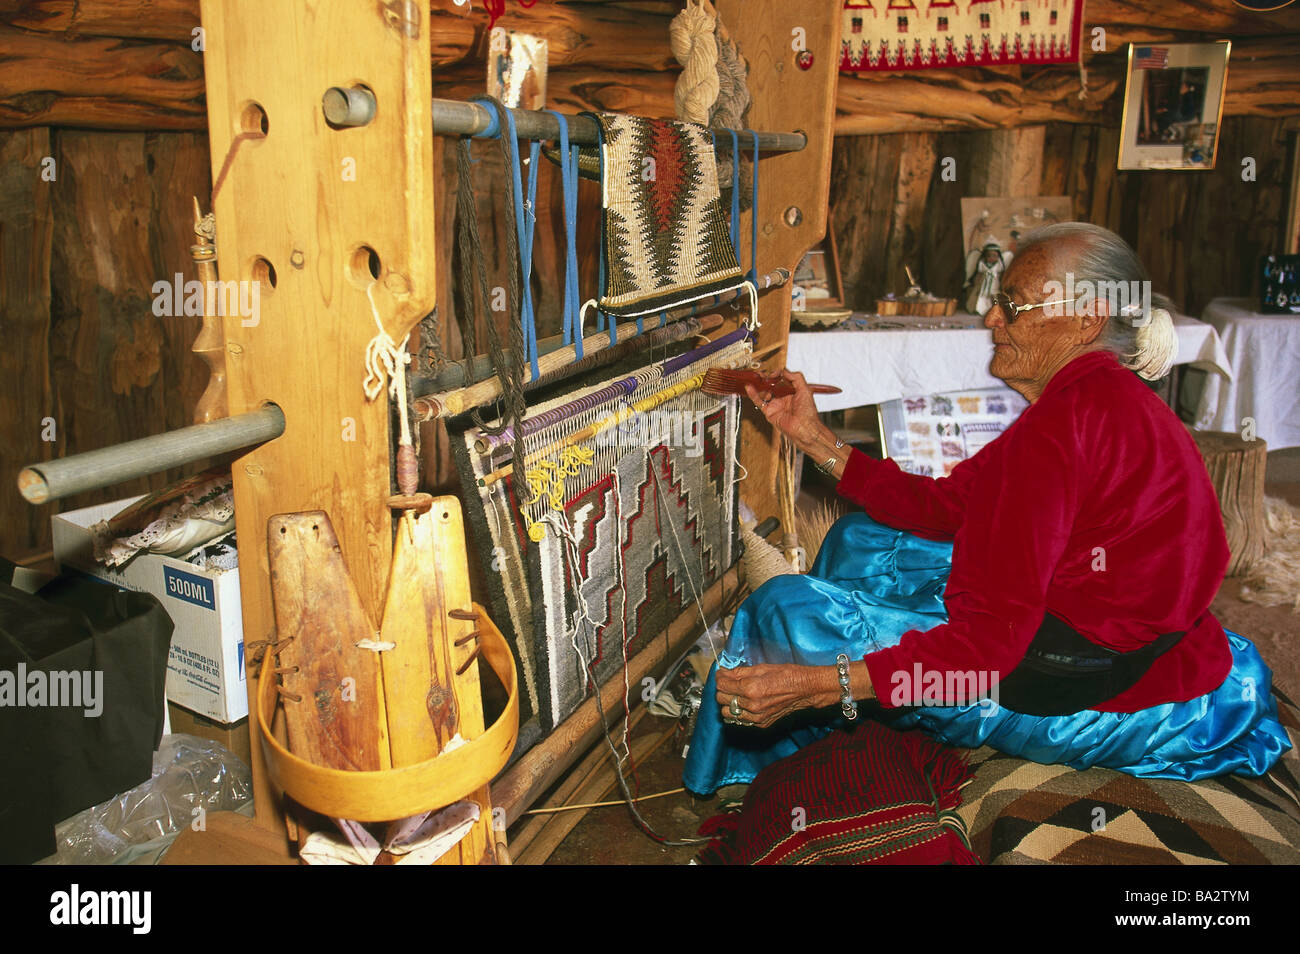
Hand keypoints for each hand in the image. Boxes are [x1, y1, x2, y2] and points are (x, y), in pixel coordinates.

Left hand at [716, 663, 838, 729]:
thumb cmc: (786, 675)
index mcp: (751, 688)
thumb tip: (724, 672)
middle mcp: (751, 704)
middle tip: (729, 683)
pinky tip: (745, 703)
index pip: (722, 685)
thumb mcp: (761, 668)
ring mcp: (756, 716)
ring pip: (727, 713)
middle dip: (722, 689)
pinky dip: (738, 712)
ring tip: (735, 694)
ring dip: (728, 703)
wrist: (805, 690)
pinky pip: (740, 720)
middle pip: (721, 699)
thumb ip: (739, 672)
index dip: (719, 678)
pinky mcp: (761, 723)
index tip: (722, 674)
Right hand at [744, 370, 832, 451]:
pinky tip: (750, 387)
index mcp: (792, 393)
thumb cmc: (808, 412)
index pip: (782, 380)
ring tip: (755, 378)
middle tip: (762, 374)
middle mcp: (783, 398)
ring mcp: (776, 405)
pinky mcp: (769, 412)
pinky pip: (759, 402)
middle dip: (766, 379)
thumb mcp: (805, 389)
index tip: (775, 374)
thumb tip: (785, 371)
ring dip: (759, 385)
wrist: (804, 427)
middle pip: (771, 386)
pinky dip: (753, 394)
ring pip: (764, 392)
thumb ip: (796, 378)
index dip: (777, 375)